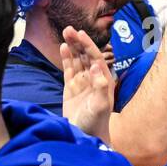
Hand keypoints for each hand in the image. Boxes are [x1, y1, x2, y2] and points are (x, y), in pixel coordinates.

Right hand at [60, 26, 114, 142]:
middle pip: (86, 55)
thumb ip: (100, 86)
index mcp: (103, 80)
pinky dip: (66, 58)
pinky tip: (63, 47)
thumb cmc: (96, 123)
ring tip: (65, 33)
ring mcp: (82, 82)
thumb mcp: (100, 105)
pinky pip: (69, 69)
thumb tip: (96, 67)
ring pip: (77, 60)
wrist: (85, 136)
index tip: (80, 34)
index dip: (88, 45)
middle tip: (69, 29)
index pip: (96, 57)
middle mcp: (94, 78)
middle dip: (79, 42)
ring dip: (72, 47)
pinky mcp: (71, 88)